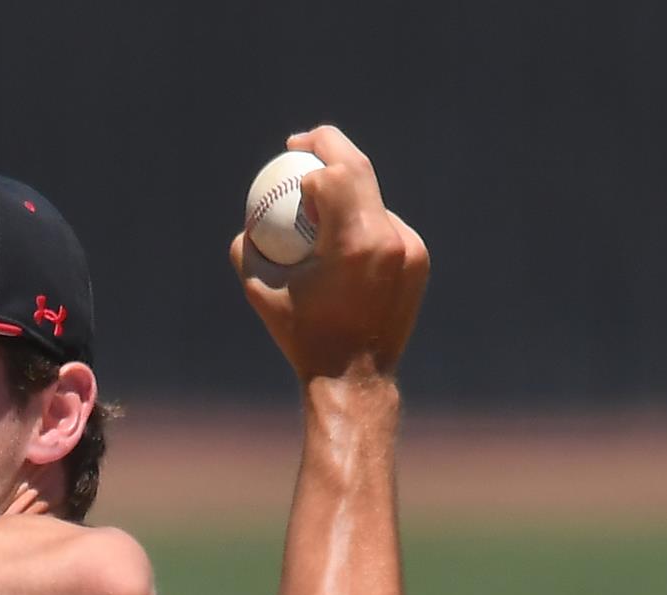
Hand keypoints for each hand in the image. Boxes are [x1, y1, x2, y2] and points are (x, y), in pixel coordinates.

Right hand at [228, 125, 429, 382]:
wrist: (354, 377)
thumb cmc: (302, 336)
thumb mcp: (260, 292)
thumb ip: (247, 249)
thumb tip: (249, 218)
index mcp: (354, 244)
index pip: (335, 175)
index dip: (310, 160)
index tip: (291, 156)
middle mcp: (390, 239)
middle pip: (361, 169)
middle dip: (330, 145)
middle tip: (304, 144)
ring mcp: (410, 247)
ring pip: (374, 197)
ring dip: (345, 190)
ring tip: (318, 203)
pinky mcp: (419, 258)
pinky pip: (386, 224)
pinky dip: (361, 223)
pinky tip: (340, 240)